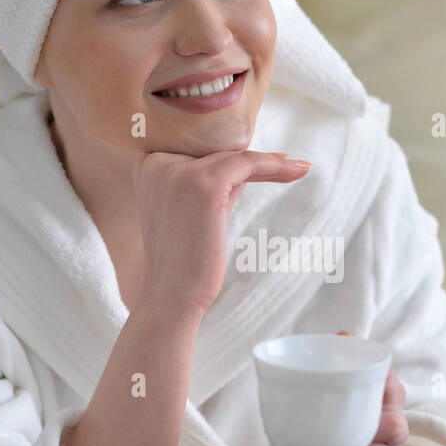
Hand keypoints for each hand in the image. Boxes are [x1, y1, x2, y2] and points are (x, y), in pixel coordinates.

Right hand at [133, 149, 309, 316]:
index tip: (268, 157)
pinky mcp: (202, 183)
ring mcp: (177, 171)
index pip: (198, 151)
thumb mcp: (192, 208)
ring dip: (269, 163)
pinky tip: (296, 170)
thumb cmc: (184, 259)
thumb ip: (211, 182)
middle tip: (288, 163)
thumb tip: (246, 162)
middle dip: (252, 161)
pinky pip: (246, 164)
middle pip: (215, 152)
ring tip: (297, 168)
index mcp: (147, 165)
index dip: (232, 154)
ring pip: (232, 157)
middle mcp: (156, 162)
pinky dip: (273, 166)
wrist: (172, 295)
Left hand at [298, 332, 408, 445]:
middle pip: (395, 427)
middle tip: (350, 415)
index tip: (372, 372)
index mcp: (386, 405)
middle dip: (377, 423)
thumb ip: (341, 365)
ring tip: (332, 442)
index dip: (386, 381)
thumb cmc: (341, 423)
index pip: (394, 389)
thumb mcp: (342, 395)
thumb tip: (343, 334)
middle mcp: (390, 433)